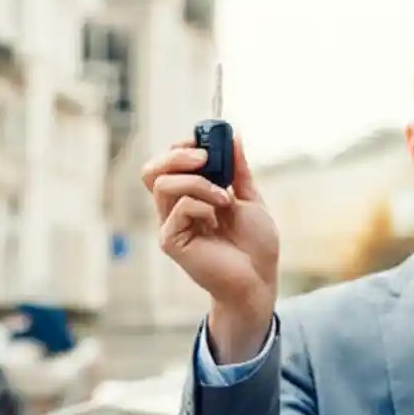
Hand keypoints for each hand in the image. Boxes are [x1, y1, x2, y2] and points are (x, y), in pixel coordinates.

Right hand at [142, 136, 277, 361]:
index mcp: (190, 197)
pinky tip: (219, 217)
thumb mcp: (249, 198)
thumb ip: (238, 170)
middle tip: (205, 157)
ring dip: (197, 182)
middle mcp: (175, 210)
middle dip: (177, 156)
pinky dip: (202, 204)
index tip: (207, 142)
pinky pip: (178, 209)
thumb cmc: (255, 245)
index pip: (169, 164)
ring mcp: (171, 226)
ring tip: (223, 198)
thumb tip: (234, 135)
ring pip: (163, 185)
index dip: (183, 147)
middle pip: (152, 171)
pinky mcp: (172, 242)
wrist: (260, 279)